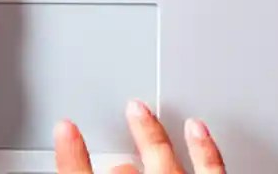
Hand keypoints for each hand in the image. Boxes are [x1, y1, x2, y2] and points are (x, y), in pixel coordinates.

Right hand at [54, 101, 226, 173]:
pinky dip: (203, 148)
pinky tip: (197, 128)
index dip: (69, 153)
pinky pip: (211, 170)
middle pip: (121, 171)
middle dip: (115, 164)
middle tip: (110, 155)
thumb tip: (92, 165)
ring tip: (140, 110)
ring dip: (149, 134)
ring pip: (163, 160)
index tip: (66, 129)